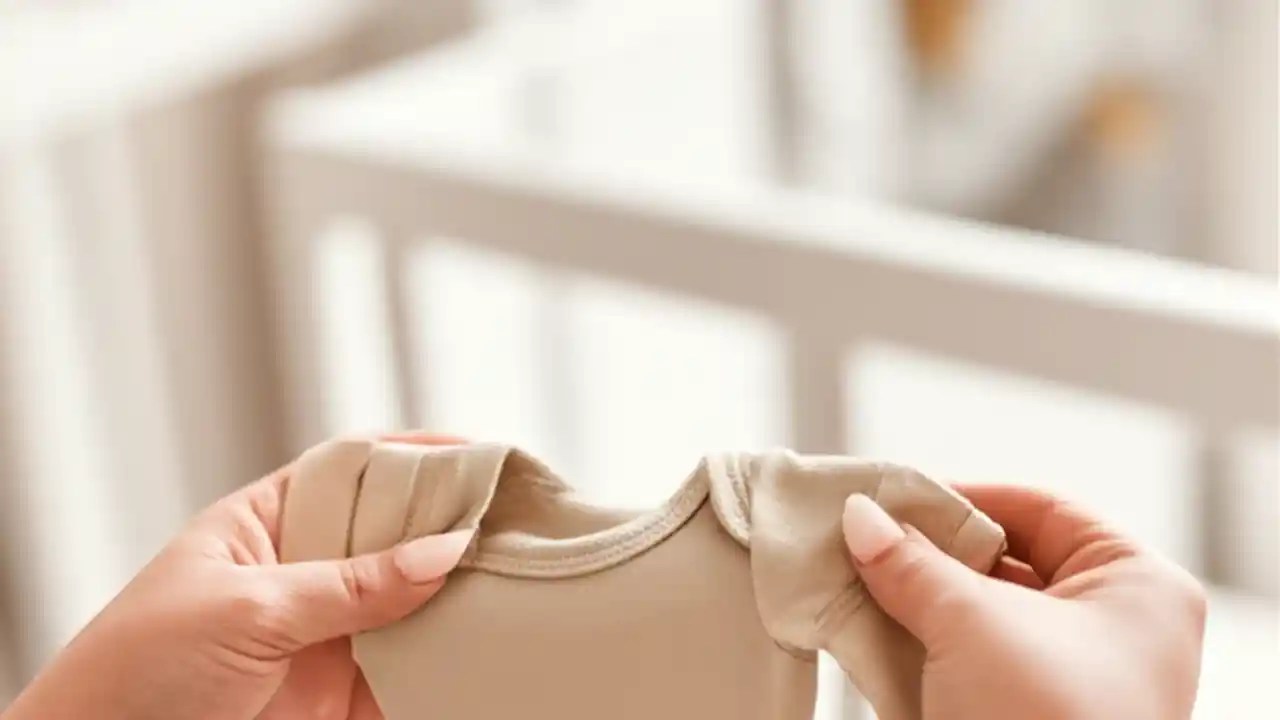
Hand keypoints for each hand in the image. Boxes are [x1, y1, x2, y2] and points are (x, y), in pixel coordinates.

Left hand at [4, 433, 469, 719]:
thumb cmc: (134, 671)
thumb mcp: (247, 609)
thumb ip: (349, 584)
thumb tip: (442, 550)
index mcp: (269, 522)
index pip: (356, 469)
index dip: (417, 457)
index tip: (481, 456)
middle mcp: (306, 571)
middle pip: (396, 535)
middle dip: (453, 528)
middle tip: (516, 524)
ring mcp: (326, 633)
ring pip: (411, 604)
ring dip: (457, 597)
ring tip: (513, 585)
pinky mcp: (341, 694)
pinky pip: (407, 673)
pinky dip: (444, 667)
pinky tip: (477, 655)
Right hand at [843, 485, 1205, 719]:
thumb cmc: (1044, 719)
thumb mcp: (968, 623)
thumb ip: (909, 562)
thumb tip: (860, 516)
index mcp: (1138, 584)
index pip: (1040, 507)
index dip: (962, 498)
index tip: (892, 500)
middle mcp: (1120, 627)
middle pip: (1010, 559)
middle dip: (932, 554)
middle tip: (867, 542)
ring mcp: (1081, 677)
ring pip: (987, 613)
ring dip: (923, 601)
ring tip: (863, 583)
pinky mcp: (1040, 714)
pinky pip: (979, 660)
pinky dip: (932, 645)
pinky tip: (879, 633)